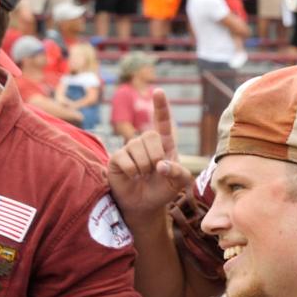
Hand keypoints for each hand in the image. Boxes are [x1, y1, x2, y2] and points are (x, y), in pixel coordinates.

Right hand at [105, 88, 194, 220]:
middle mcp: (145, 142)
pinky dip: (132, 171)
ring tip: (143, 175)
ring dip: (144, 166)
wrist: (145, 204)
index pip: (163, 121)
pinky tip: (132, 176)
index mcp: (164, 144)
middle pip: (151, 136)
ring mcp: (129, 148)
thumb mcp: (179, 183)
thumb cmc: (163, 189)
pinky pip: (125, 160)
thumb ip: (179, 173)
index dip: (161, 107)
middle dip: (156, 156)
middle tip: (155, 170)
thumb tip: (161, 165)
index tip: (159, 91)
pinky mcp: (116, 158)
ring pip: (137, 148)